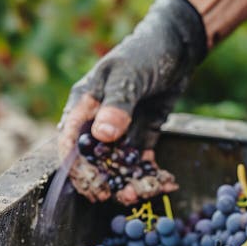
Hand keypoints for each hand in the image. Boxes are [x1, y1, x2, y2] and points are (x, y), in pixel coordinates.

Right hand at [57, 0, 206, 204]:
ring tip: (146, 193)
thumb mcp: (128, 77)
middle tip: (124, 197)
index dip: (78, 169)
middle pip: (95, 161)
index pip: (70, 144)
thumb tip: (102, 135)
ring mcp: (120, 131)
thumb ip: (116, 106)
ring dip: (130, 182)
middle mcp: (98, 123)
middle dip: (107, 182)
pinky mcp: (142, 136)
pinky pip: (142, 162)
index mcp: (84, 106)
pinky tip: (166, 183)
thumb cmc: (144, 54)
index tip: (93, 187)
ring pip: (119, 166)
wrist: (176, 48)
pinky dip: (151, 175)